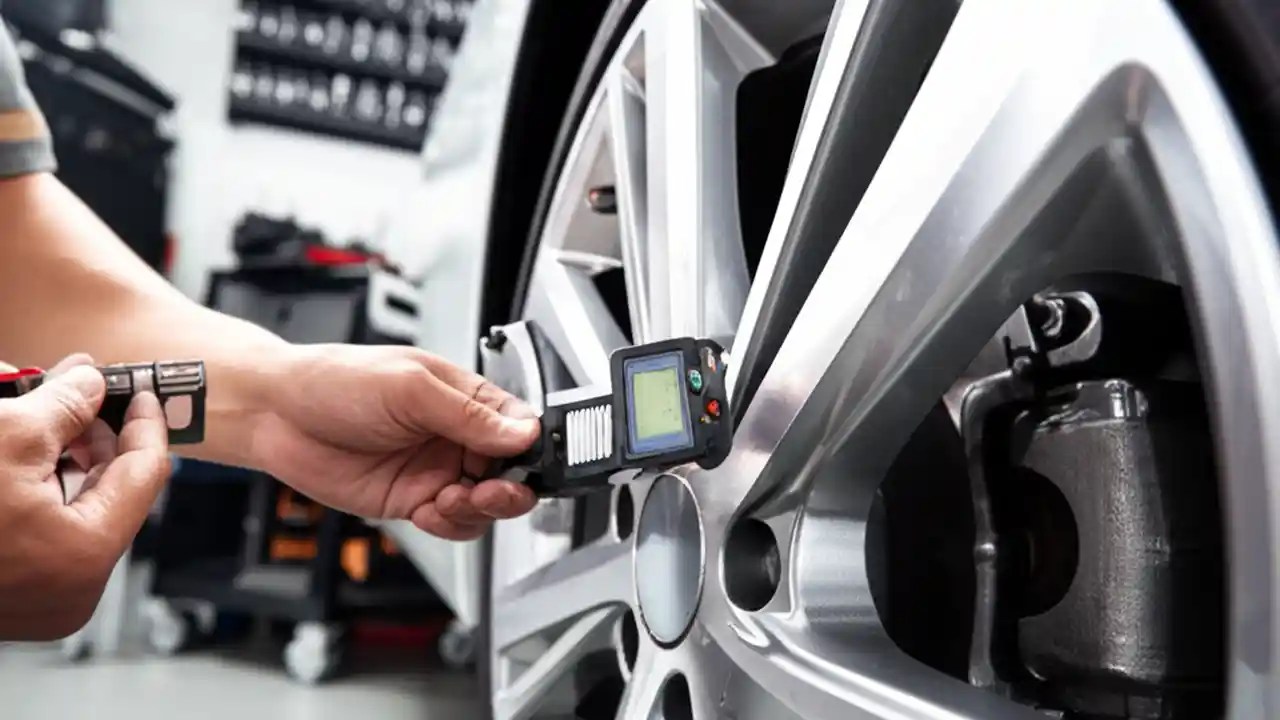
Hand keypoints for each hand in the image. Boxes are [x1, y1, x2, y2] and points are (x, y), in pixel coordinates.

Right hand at [0, 355, 169, 639]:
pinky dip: (35, 484)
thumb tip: (88, 383)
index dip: (146, 423)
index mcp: (87, 552)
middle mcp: (74, 585)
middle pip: (108, 488)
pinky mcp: (12, 592)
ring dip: (60, 454)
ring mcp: (42, 596)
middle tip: (84, 392)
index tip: (143, 391)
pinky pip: (43, 527)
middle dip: (92, 432)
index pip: (145, 472)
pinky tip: (20, 446)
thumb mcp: (7, 436)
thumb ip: (62, 404)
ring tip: (44, 411)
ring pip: (72, 505)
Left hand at [249, 344, 539, 539]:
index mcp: (464, 397)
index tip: (527, 462)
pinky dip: (452, 524)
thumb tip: (521, 432)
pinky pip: (452, 523)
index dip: (530, 448)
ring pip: (485, 504)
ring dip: (480, 508)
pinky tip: (433, 510)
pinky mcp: (411, 500)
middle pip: (510, 471)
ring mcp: (434, 470)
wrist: (274, 416)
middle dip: (510, 486)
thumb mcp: (409, 388)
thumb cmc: (333, 382)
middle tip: (494, 490)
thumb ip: (468, 414)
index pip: (519, 425)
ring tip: (455, 499)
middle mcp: (454, 435)